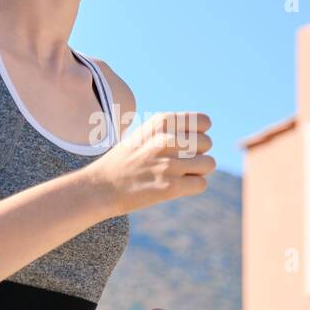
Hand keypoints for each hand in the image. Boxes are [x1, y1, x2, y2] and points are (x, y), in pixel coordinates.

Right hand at [86, 112, 214, 216]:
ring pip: (209, 164)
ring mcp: (168, 164)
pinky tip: (175, 186)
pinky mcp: (170, 187)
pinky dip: (192, 187)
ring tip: (179, 175)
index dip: (199, 134)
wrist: (100, 187)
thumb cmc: (125, 160)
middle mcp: (166, 139)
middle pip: (208, 143)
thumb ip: (172, 129)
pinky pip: (201, 184)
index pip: (204, 122)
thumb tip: (204, 133)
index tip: (187, 144)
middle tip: (179, 162)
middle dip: (198, 154)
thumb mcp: (144, 133)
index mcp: (161, 122)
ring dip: (198, 171)